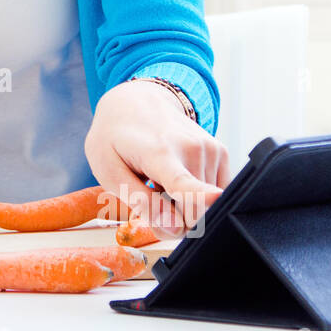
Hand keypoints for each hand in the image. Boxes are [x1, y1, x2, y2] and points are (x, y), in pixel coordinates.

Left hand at [84, 78, 229, 237]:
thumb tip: (174, 228)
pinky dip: (196, 195)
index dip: (200, 198)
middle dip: (174, 220)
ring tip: (160, 181)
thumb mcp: (109, 171)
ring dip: (183, 205)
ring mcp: (210, 149)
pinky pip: (215, 195)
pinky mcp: (221, 153)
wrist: (134, 102)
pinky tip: (176, 178)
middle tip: (149, 198)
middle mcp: (192, 149)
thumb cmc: (116, 138)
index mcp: (159, 153)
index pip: (184, 182)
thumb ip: (140, 202)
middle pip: (195, 212)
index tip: (216, 200)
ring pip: (206, 206)